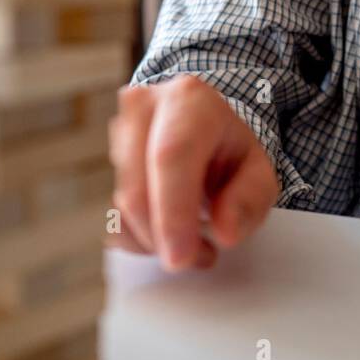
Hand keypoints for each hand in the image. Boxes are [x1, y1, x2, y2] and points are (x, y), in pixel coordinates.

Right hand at [108, 76, 280, 270]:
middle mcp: (143, 107)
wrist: (200, 129)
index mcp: (190, 101)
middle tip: (196, 258)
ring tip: (194, 244)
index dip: (172, 212)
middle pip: (137, 189)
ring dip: (154, 241)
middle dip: (163, 238)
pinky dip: (138, 239)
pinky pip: (109, 217)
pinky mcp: (102, 162)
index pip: (171, 156)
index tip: (180, 258)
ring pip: (120, 207)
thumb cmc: (228, 151)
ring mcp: (116, 132)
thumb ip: (249, 200)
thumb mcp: (258, 172)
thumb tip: (225, 232)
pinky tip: (167, 236)